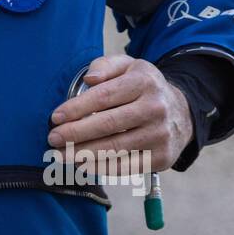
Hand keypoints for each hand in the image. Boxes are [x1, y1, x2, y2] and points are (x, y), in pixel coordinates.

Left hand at [46, 54, 192, 173]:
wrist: (181, 113)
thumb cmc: (143, 88)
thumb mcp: (128, 66)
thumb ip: (105, 66)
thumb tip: (89, 79)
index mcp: (144, 82)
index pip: (104, 96)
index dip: (76, 108)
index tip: (55, 117)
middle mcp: (155, 108)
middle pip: (108, 124)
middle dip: (75, 133)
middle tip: (52, 139)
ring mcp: (160, 135)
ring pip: (115, 148)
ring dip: (84, 154)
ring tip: (61, 155)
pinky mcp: (162, 158)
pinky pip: (126, 167)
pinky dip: (101, 168)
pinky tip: (83, 165)